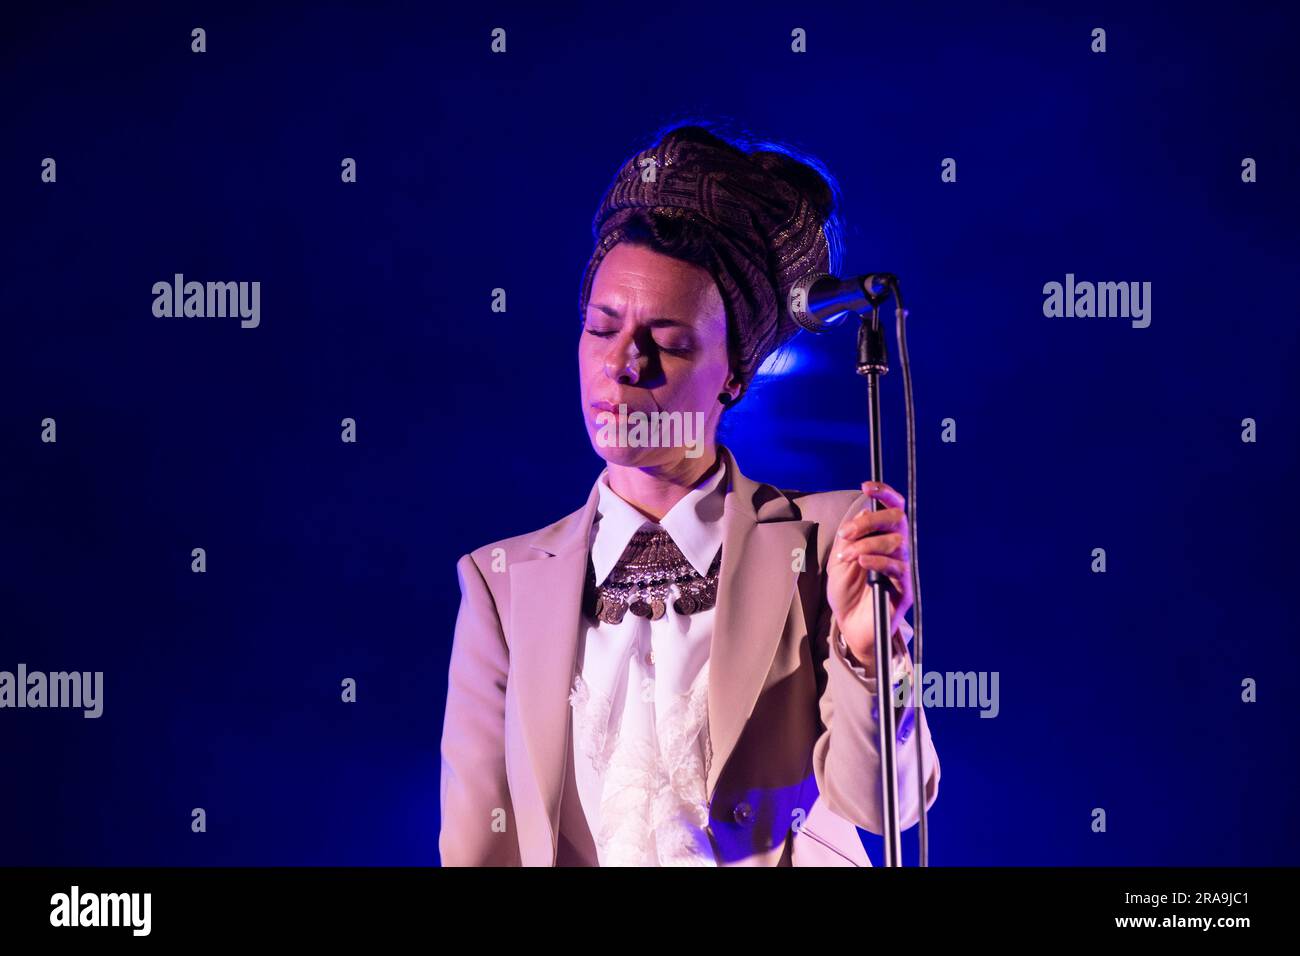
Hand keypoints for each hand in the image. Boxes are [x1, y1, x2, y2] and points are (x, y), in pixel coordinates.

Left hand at [826, 481, 914, 676]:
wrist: (849, 625)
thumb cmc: (846, 591)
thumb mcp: (839, 559)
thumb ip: (850, 537)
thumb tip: (863, 513)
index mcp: (883, 539)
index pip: (893, 509)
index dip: (884, 493)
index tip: (867, 486)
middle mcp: (898, 550)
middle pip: (897, 520)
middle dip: (869, 521)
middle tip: (847, 533)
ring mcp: (902, 569)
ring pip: (896, 542)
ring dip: (866, 544)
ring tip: (846, 555)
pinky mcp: (904, 589)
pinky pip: (896, 567)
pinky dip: (876, 560)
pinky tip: (860, 562)